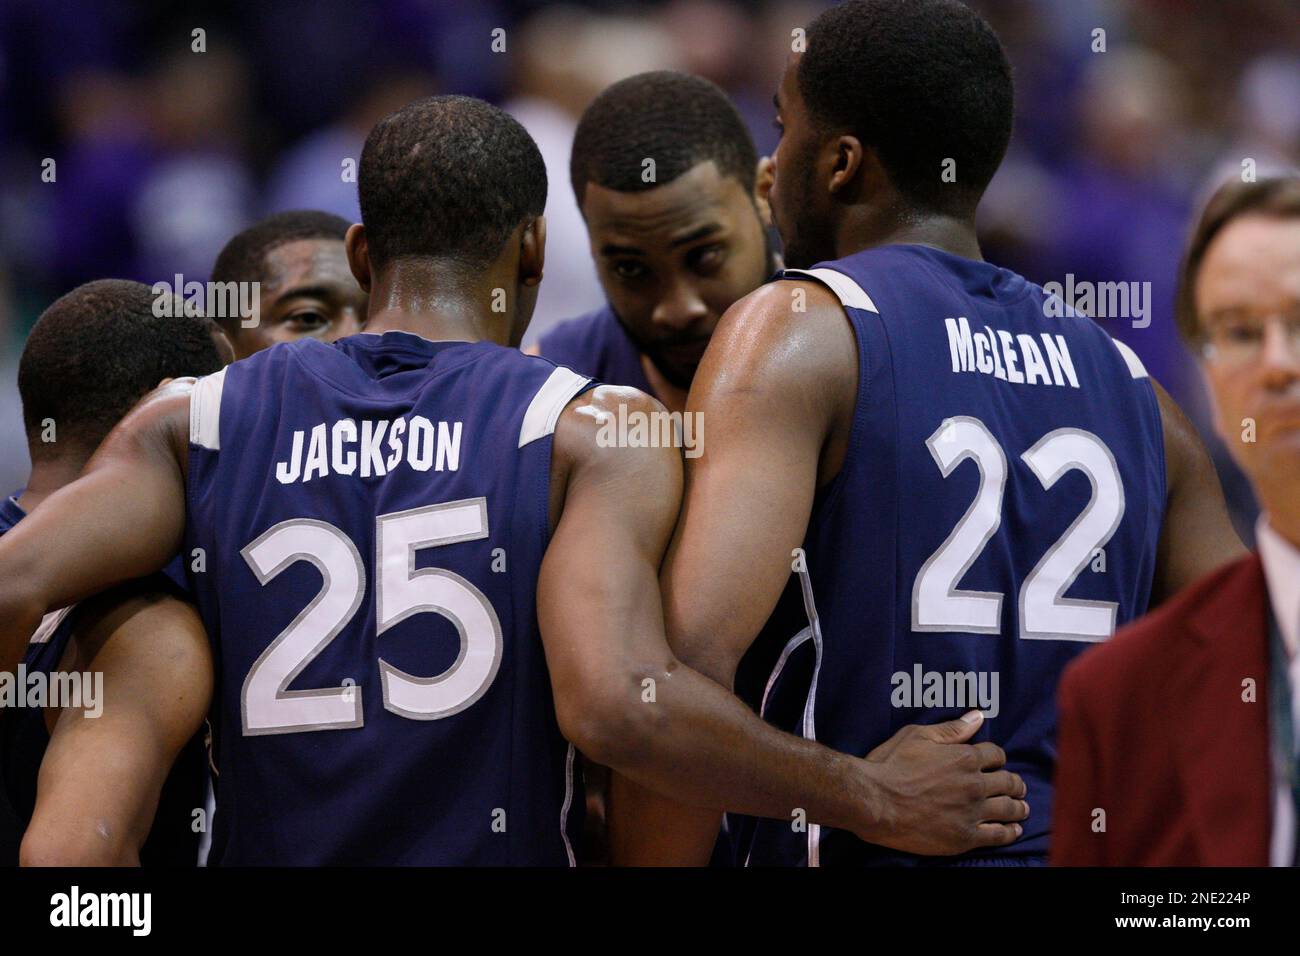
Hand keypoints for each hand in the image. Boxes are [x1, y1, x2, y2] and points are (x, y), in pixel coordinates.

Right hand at [854, 710, 1027, 854]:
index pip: (996, 755)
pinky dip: (1010, 832)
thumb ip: (951, 729)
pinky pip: (998, 835)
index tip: (996, 763)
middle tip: (1017, 787)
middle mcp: (975, 784)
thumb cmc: (890, 765)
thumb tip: (978, 716)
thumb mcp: (918, 736)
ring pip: (1008, 809)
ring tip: (1022, 808)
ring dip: (1019, 807)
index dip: (997, 758)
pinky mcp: (965, 837)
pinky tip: (1014, 830)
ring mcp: (972, 812)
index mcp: (965, 758)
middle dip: (1014, 783)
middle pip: (1008, 782)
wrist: (874, 801)